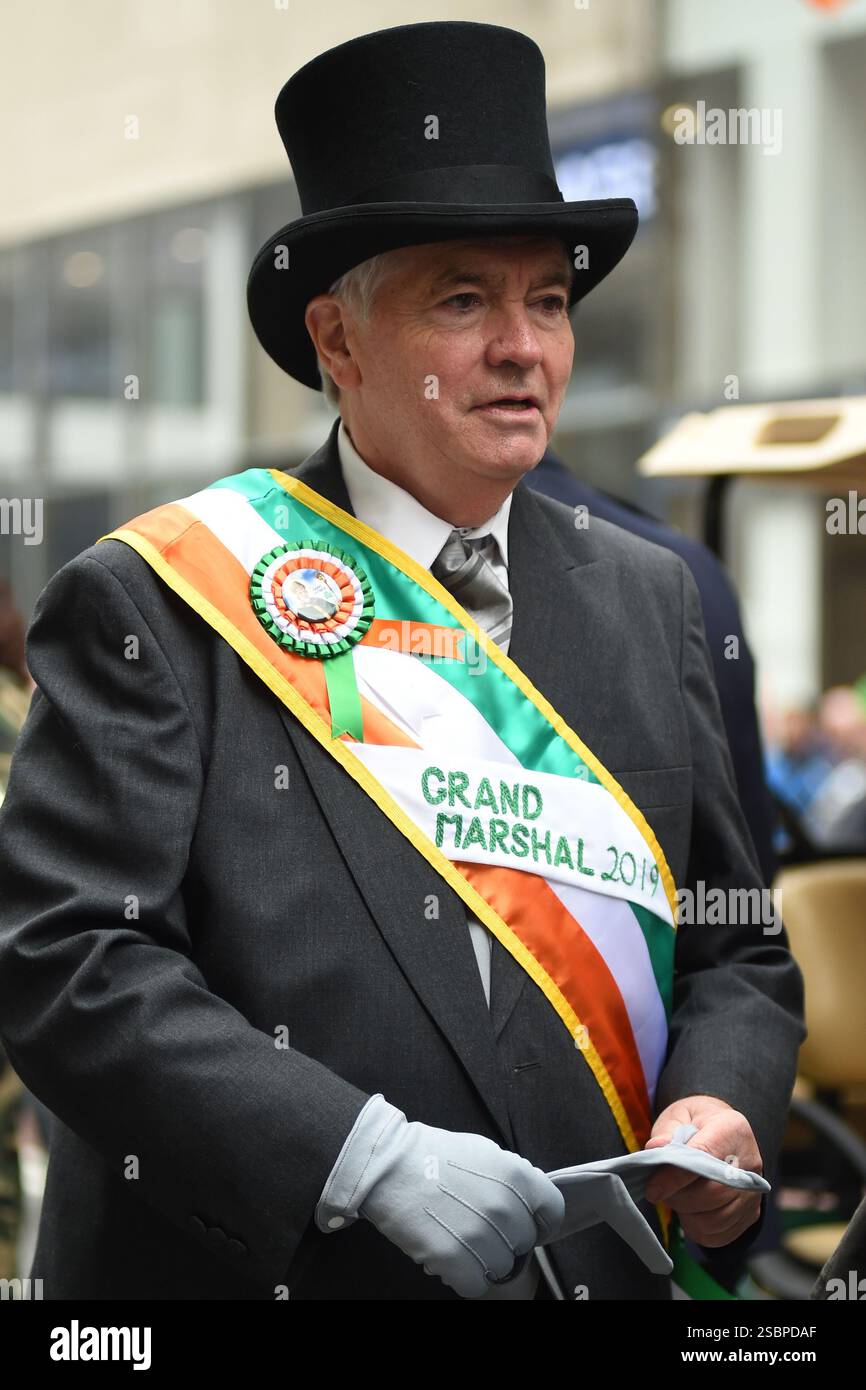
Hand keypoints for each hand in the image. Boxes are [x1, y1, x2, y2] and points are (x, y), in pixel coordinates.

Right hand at [359, 1112, 564, 1298]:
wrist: (389, 1164)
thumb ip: (511, 1177)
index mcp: (517, 1177)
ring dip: (483, 1259)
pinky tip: (450, 1259)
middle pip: (523, 1243)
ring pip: (501, 1267)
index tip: (527, 1225)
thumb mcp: (484, 1151)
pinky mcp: (454, 1259)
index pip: (552, 1212)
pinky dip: (464, 1278)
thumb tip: (526, 1203)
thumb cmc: (433, 1154)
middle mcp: (505, 1207)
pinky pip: (476, 1286)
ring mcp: (480, 1235)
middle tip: (478, 1227)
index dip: (540, 1221)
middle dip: (504, 1238)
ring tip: (460, 1241)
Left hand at [642, 1095, 762, 1246]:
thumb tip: (655, 1149)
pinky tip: (690, 1211)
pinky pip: (720, 1235)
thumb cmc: (696, 1125)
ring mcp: (753, 1191)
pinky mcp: (750, 1213)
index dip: (675, 1177)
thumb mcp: (679, 1117)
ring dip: (687, 1215)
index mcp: (731, 1129)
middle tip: (660, 1192)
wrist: (723, 1134)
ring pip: (715, 1219)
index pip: (704, 1157)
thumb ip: (667, 1133)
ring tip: (676, 1198)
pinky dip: (698, 1229)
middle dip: (678, 1198)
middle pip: (712, 1194)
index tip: (653, 1189)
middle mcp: (750, 1162)